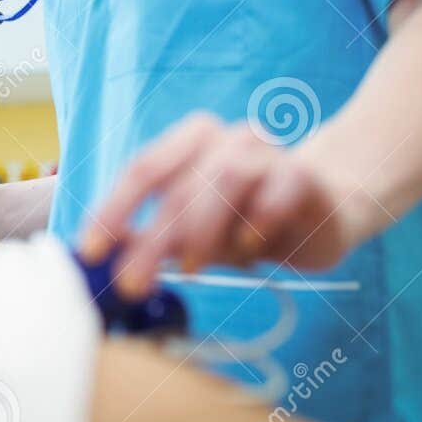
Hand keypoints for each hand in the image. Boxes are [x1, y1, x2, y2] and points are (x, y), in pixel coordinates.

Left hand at [78, 114, 363, 298]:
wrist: (330, 211)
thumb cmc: (250, 219)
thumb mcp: (197, 232)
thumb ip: (156, 237)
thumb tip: (106, 257)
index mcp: (192, 142)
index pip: (143, 169)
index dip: (113, 209)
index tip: (91, 251)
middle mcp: (227, 139)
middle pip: (179, 184)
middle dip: (150, 238)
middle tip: (132, 283)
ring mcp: (268, 153)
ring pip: (226, 178)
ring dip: (202, 230)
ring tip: (192, 269)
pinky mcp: (305, 177)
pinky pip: (278, 192)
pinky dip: (257, 222)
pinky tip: (248, 251)